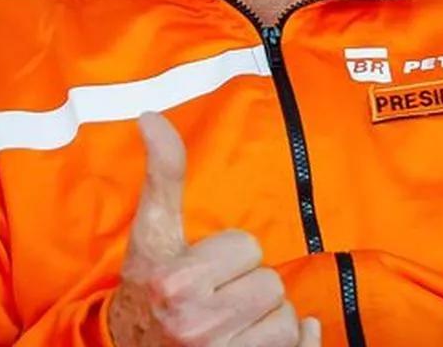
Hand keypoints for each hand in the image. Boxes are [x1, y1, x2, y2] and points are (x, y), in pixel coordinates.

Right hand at [106, 112, 319, 346]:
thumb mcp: (151, 233)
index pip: (248, 248)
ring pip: (286, 318)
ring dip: (265, 318)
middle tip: (217, 298)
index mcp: (175, 283)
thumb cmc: (146, 290)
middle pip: (270, 284)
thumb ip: (162, 175)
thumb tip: (152, 118)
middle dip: (248, 287)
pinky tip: (269, 337)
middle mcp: (197, 326)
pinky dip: (296, 342)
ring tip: (233, 322)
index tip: (204, 272)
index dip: (229, 256)